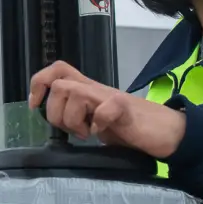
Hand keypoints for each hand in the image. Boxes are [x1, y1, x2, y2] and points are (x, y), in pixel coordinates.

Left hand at [29, 61, 187, 158]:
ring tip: (88, 133)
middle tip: (73, 130)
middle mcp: (95, 89)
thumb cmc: (130, 127)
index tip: (36, 106)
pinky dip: (97, 124)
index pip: (56, 70)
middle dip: (56, 113)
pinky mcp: (125, 108)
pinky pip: (103, 109)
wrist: (166, 131)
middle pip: (59, 85)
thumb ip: (78, 115)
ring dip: (74, 120)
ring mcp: (110, 96)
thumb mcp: (96, 120)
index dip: (39, 83)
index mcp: (87, 90)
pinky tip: (102, 133)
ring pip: (74, 93)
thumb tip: (53, 124)